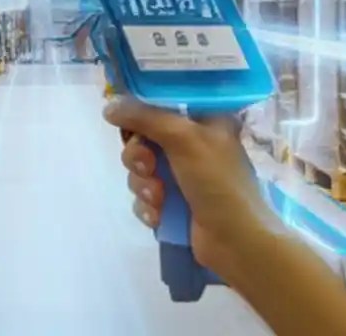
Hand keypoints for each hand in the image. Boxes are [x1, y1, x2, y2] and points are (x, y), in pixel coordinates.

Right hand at [104, 98, 273, 280]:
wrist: (235, 241)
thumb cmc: (217, 182)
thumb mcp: (184, 139)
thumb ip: (145, 118)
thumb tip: (110, 106)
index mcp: (205, 120)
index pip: (163, 104)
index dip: (141, 114)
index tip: (129, 125)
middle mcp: (193, 144)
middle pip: (144, 138)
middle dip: (139, 156)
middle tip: (148, 167)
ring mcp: (183, 175)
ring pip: (140, 169)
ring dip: (143, 184)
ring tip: (159, 199)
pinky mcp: (174, 203)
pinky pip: (144, 196)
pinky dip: (148, 205)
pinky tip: (158, 216)